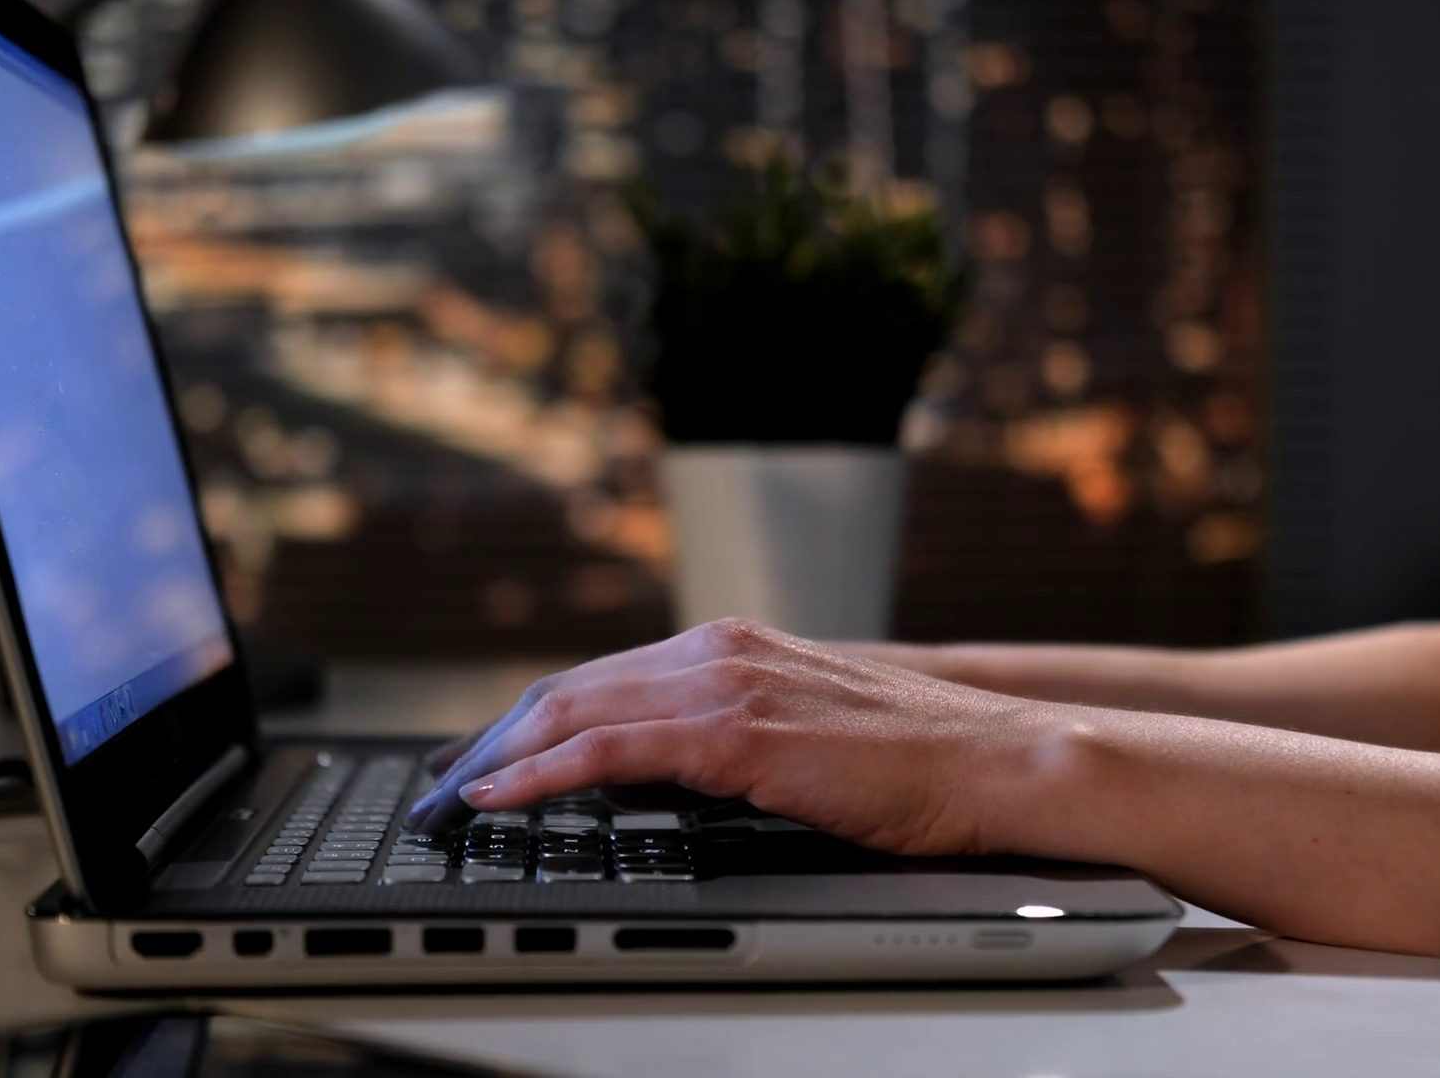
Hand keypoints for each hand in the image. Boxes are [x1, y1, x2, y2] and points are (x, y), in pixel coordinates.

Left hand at [404, 618, 1068, 856]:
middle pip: (571, 687)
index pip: (601, 678)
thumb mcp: (798, 737)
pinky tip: (504, 793)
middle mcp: (719, 649)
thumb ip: (726, 738)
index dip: (531, 719)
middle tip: (446, 779)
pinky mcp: (738, 732)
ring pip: (576, 709)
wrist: (993, 760)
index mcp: (732, 646)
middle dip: (498, 735)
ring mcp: (726, 684)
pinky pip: (611, 749)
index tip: (482, 754)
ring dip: (502, 753)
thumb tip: (656, 774)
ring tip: (454, 793)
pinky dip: (544, 770)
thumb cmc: (912, 761)